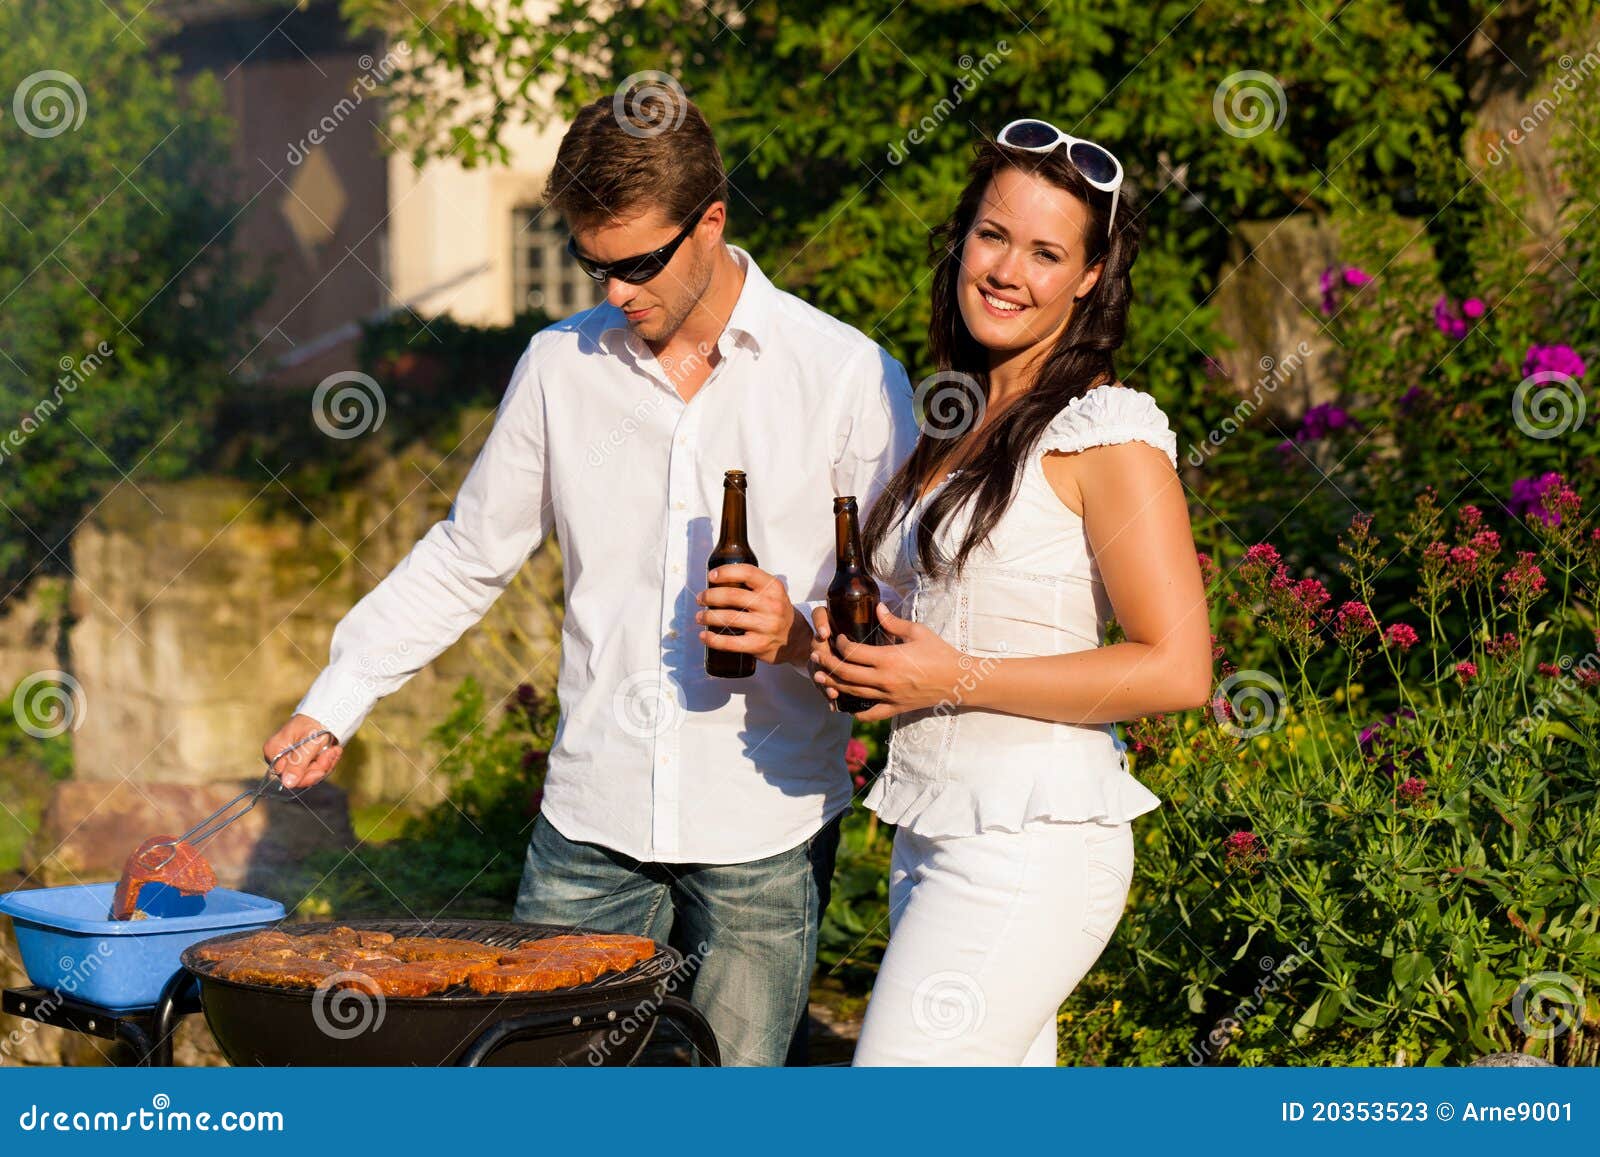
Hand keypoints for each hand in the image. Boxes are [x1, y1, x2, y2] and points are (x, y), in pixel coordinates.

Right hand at [263, 714, 341, 788]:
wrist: (325, 713)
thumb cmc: (314, 723)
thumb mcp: (309, 742)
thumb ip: (299, 763)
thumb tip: (288, 783)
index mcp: (274, 751)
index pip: (286, 776)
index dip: (306, 775)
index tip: (323, 764)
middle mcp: (279, 758)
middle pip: (300, 777)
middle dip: (320, 768)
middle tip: (333, 753)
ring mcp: (291, 760)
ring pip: (310, 775)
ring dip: (326, 764)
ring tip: (334, 749)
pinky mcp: (302, 761)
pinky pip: (315, 770)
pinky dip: (327, 762)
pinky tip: (333, 751)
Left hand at [696, 563, 810, 665]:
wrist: (797, 639)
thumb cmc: (778, 612)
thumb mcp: (773, 593)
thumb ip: (752, 584)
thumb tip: (718, 579)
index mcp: (773, 588)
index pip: (747, 573)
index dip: (726, 572)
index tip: (711, 576)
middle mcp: (771, 605)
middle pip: (733, 596)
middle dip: (710, 596)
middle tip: (701, 598)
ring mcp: (766, 626)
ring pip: (729, 618)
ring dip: (708, 617)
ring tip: (700, 617)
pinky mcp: (759, 645)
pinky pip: (731, 643)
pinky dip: (713, 639)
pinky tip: (705, 636)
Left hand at [808, 603, 968, 721]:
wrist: (957, 680)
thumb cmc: (939, 653)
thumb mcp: (918, 632)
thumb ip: (893, 622)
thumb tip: (877, 607)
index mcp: (889, 658)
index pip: (852, 652)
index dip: (840, 645)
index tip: (838, 639)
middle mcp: (884, 679)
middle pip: (845, 673)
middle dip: (827, 664)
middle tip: (817, 657)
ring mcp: (888, 696)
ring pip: (852, 693)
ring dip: (833, 685)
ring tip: (820, 678)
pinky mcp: (894, 708)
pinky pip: (869, 714)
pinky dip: (854, 712)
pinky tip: (845, 706)